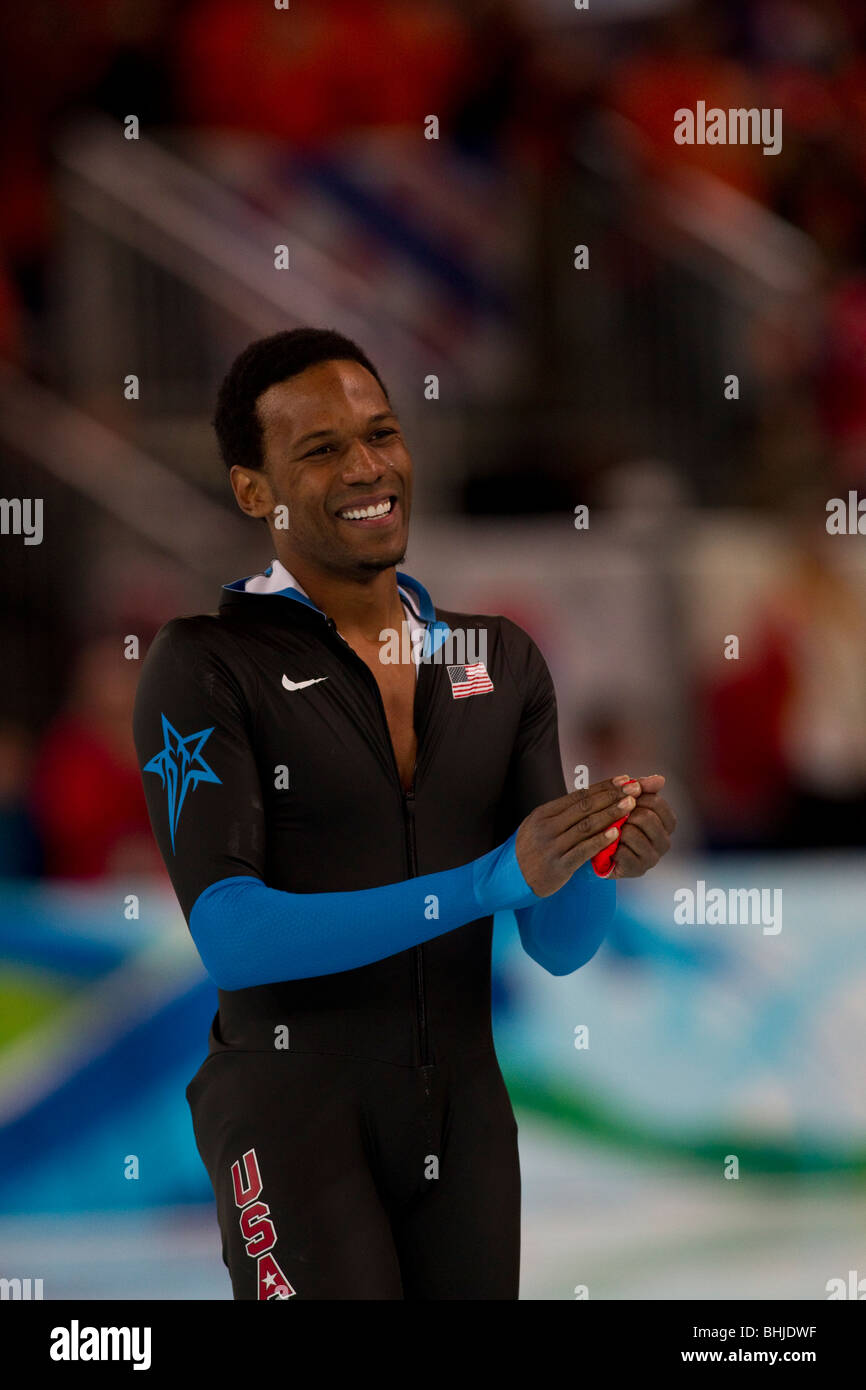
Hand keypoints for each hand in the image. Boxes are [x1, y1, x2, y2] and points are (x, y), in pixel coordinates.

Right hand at [516, 776, 642, 896]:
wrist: (508, 879)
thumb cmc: (529, 851)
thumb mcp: (538, 826)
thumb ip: (561, 814)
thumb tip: (589, 798)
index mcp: (543, 813)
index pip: (578, 795)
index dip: (603, 786)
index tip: (623, 779)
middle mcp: (547, 826)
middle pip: (585, 806)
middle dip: (612, 795)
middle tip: (634, 788)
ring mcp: (552, 846)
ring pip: (586, 826)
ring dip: (611, 814)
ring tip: (631, 805)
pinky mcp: (558, 866)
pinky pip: (583, 851)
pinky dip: (600, 841)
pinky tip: (616, 833)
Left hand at [609, 773, 676, 878]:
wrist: (597, 848)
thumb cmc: (616, 821)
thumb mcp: (627, 802)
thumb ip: (643, 789)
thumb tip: (660, 779)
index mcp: (667, 823)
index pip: (657, 803)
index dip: (637, 798)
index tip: (623, 799)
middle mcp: (665, 841)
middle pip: (646, 817)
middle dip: (625, 814)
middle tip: (614, 816)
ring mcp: (653, 857)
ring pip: (633, 833)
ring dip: (616, 829)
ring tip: (610, 830)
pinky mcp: (638, 870)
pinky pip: (622, 851)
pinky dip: (611, 846)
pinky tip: (607, 846)